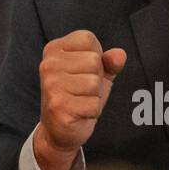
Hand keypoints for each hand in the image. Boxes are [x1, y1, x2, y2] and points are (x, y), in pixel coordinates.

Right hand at [35, 30, 125, 169]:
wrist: (59, 130)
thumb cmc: (79, 96)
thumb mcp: (97, 74)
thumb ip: (109, 61)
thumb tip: (120, 55)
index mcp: (54, 49)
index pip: (88, 39)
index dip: (96, 57)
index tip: (82, 71)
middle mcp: (48, 64)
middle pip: (93, 61)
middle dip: (95, 79)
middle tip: (81, 90)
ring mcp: (51, 85)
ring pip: (94, 83)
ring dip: (94, 96)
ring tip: (80, 101)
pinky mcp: (58, 106)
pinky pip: (93, 104)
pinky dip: (92, 111)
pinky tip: (79, 113)